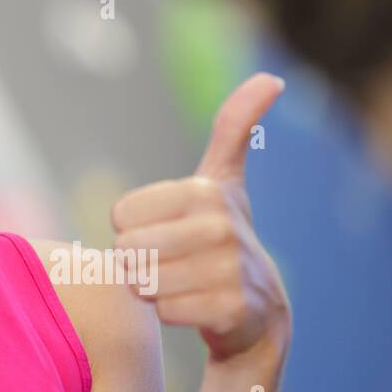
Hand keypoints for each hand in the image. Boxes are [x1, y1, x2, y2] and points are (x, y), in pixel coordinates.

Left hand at [111, 72, 292, 363]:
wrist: (257, 309)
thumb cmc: (221, 235)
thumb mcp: (224, 177)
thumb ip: (234, 126)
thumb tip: (271, 78)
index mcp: (205, 190)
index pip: (120, 216)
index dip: (134, 229)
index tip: (167, 230)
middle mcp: (219, 226)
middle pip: (127, 250)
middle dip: (140, 262)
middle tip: (172, 262)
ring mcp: (228, 270)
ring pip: (143, 281)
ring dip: (153, 288)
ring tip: (184, 282)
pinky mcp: (230, 309)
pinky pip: (163, 311)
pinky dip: (171, 313)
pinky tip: (197, 306)